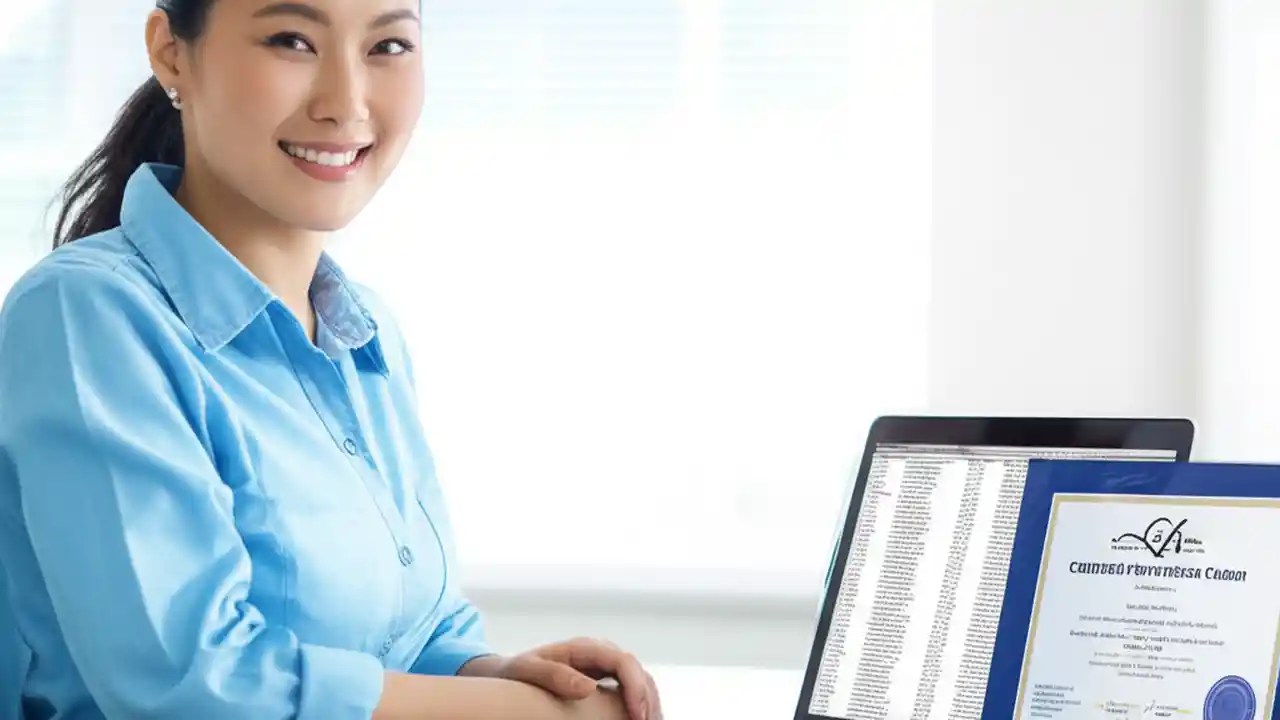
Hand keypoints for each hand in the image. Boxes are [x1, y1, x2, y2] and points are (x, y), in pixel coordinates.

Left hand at [461, 638, 662, 719]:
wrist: (513, 671)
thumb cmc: (518, 671)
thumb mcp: (528, 670)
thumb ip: (554, 675)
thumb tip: (587, 688)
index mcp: (585, 647)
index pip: (623, 661)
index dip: (635, 686)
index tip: (636, 715)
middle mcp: (601, 652)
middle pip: (637, 670)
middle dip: (646, 698)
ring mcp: (606, 665)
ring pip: (640, 679)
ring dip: (648, 703)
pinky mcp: (606, 679)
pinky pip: (631, 689)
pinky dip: (640, 705)